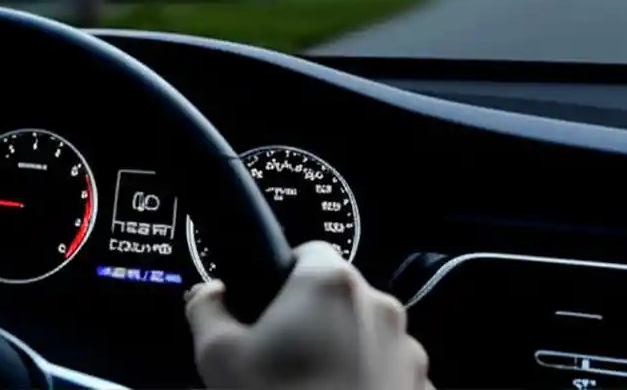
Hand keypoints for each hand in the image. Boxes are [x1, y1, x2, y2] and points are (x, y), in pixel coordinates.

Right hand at [185, 241, 430, 389]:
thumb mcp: (217, 356)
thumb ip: (206, 309)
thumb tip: (208, 296)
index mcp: (330, 284)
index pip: (306, 251)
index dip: (281, 277)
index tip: (267, 308)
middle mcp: (379, 307)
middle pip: (337, 298)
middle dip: (310, 321)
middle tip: (279, 358)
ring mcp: (407, 350)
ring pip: (365, 337)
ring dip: (342, 353)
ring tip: (309, 387)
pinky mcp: (421, 387)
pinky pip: (388, 374)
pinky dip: (367, 384)